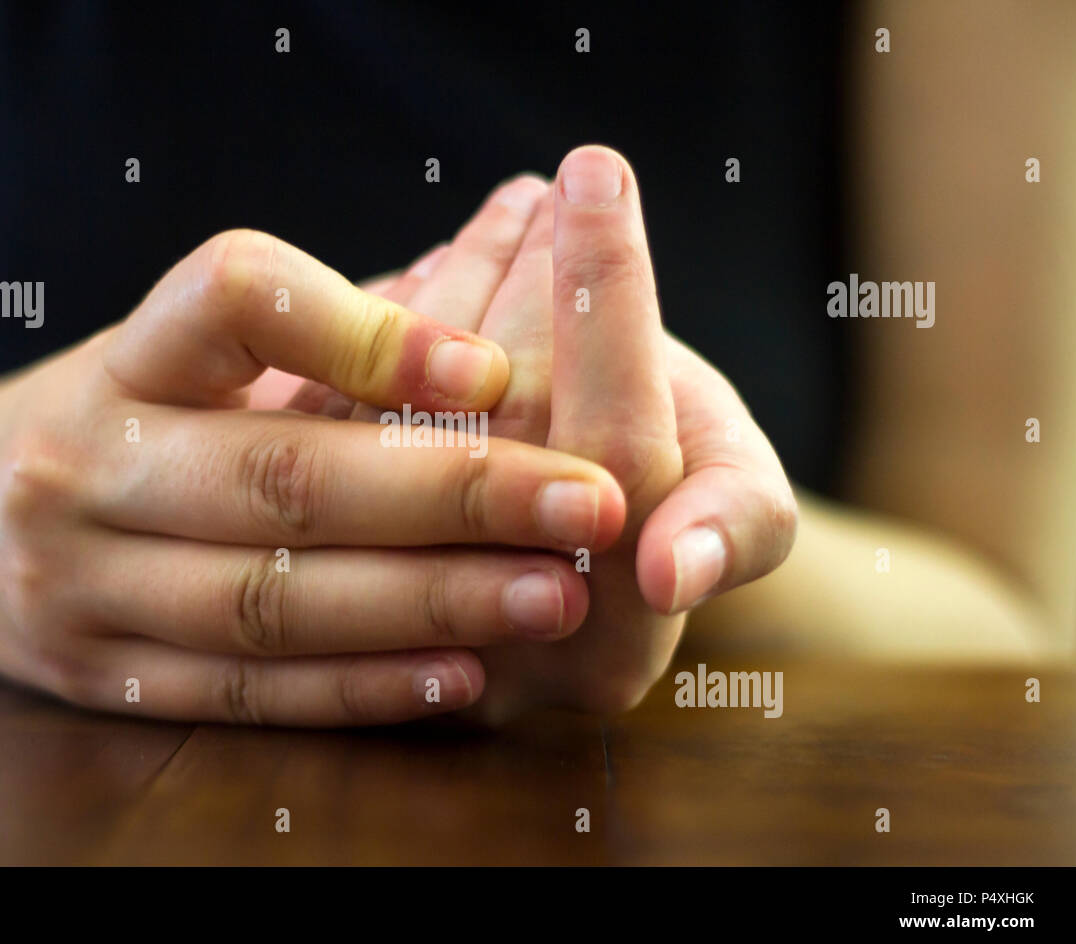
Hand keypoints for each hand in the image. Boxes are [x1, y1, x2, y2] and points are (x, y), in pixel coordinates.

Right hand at [0, 229, 630, 724]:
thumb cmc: (118, 418)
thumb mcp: (181, 354)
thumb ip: (322, 336)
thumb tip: (495, 299)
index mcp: (121, 356)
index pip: (231, 302)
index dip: (368, 332)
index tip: (493, 364)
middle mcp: (84, 464)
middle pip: (283, 475)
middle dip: (454, 493)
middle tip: (590, 500)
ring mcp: (83, 585)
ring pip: (276, 601)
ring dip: (431, 600)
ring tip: (554, 594)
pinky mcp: (104, 680)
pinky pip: (249, 691)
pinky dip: (362, 685)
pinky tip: (461, 673)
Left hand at [319, 148, 796, 720]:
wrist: (578, 532)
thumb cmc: (679, 496)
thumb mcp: (739, 497)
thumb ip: (739, 525)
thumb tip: (674, 572)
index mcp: (615, 640)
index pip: (616, 452)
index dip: (610, 306)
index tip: (602, 171)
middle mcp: (497, 636)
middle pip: (510, 417)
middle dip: (535, 282)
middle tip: (561, 189)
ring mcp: (406, 600)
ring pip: (415, 403)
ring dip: (464, 282)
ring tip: (521, 210)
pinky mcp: (336, 548)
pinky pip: (344, 410)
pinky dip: (398, 321)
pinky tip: (450, 265)